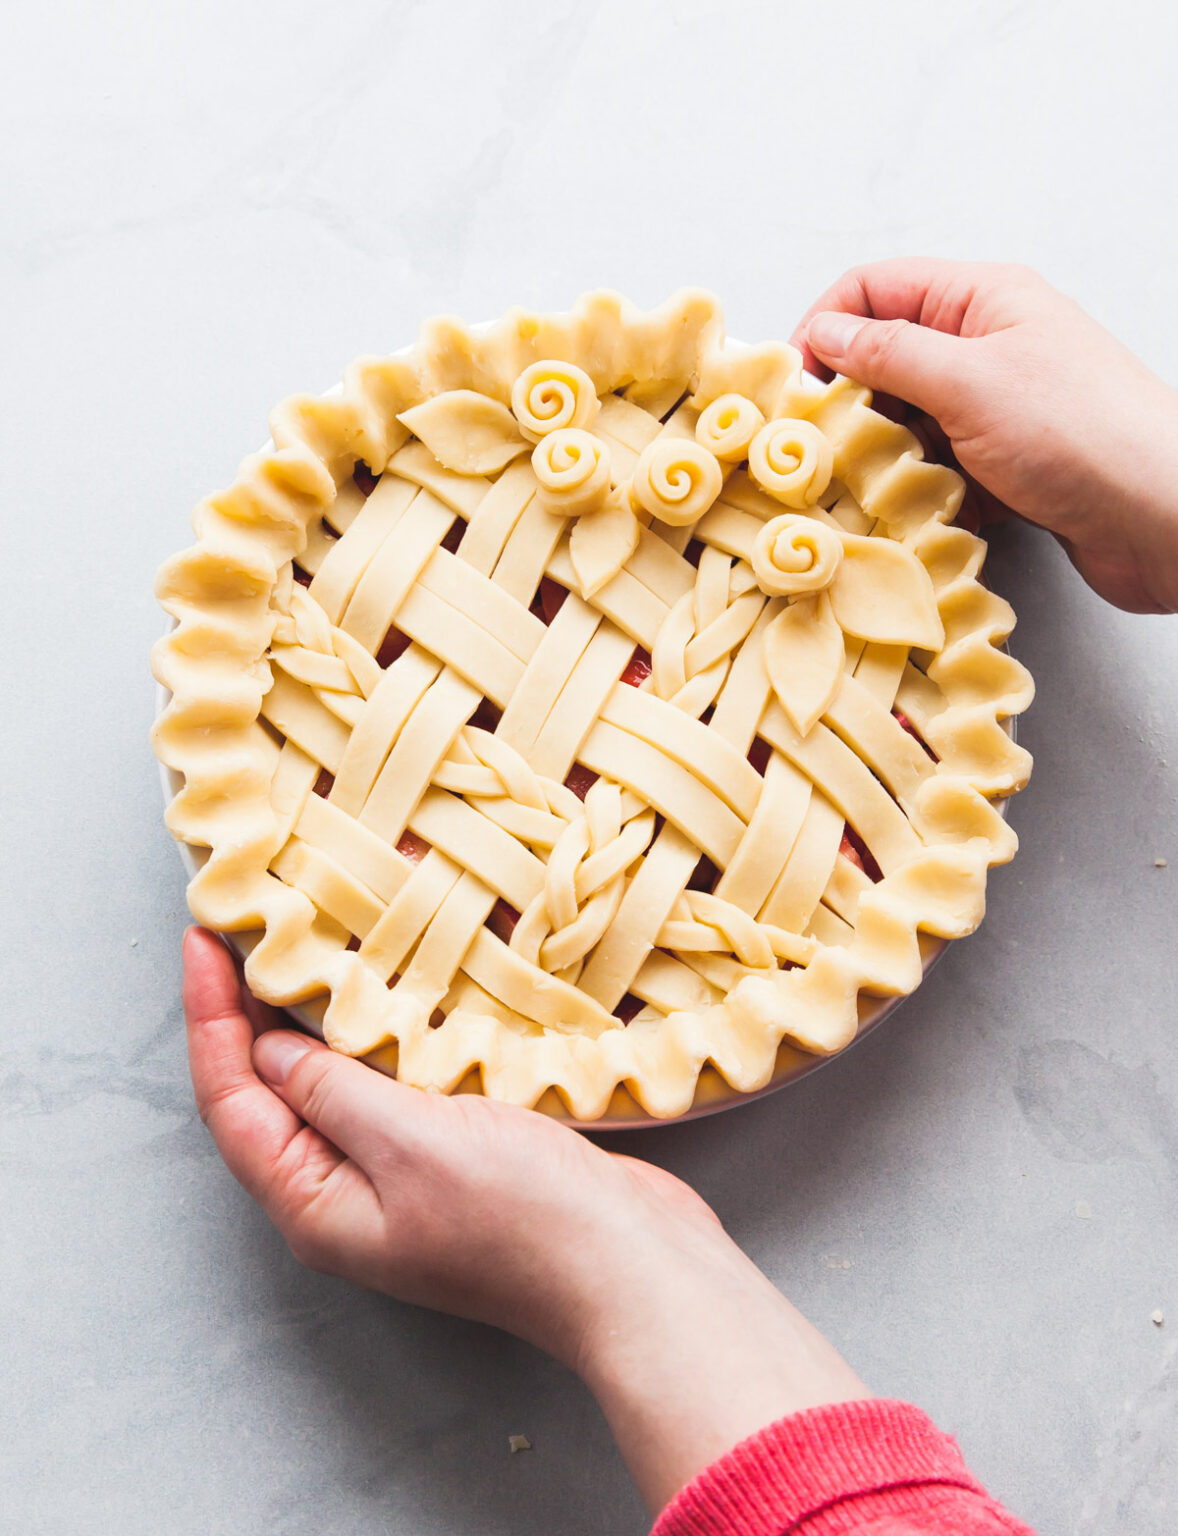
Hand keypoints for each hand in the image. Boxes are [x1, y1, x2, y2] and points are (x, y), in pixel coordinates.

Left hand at [184, 926, 866, 1511]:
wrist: (632, 1266)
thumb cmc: (524, 1216)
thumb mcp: (410, 1143)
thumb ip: (333, 1092)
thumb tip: (273, 1051)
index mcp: (317, 1205)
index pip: (233, 1102)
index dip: (210, 1018)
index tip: (203, 938)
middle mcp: (347, 1197)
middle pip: (270, 1096)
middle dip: (250, 1015)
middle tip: (245, 930)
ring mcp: (402, 1180)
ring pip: (332, 1088)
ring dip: (314, 1021)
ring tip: (301, 949)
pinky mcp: (453, 1159)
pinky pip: (390, 1090)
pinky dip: (376, 1039)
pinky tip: (389, 997)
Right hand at [793, 258, 1177, 613]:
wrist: (1165, 516)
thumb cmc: (1081, 435)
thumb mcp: (969, 380)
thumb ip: (889, 352)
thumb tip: (826, 333)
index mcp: (983, 301)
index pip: (875, 289)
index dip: (825, 328)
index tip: (794, 387)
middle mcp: (990, 346)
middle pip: (887, 359)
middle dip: (852, 403)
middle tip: (827, 449)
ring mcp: (1001, 408)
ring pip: (911, 423)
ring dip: (888, 457)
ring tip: (879, 490)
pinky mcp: (1010, 466)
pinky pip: (943, 471)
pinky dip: (927, 494)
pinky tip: (927, 516)